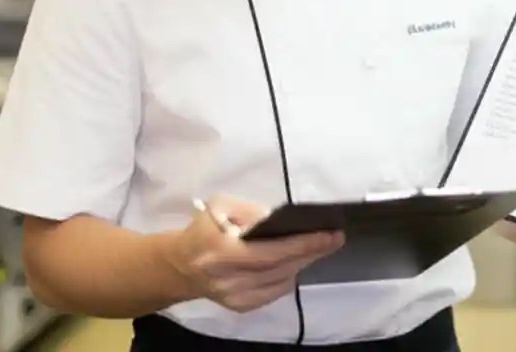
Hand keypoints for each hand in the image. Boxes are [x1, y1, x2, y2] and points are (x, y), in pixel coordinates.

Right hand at [165, 195, 343, 312]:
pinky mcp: (241, 307)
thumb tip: (282, 219)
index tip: (329, 234)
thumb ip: (250, 211)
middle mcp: (229, 280)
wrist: (180, 266)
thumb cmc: (203, 230)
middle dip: (312, 252)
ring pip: (283, 280)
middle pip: (281, 268)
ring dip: (303, 262)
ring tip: (320, 246)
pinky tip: (295, 261)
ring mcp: (235, 297)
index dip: (303, 244)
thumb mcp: (220, 207)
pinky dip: (289, 274)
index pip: (271, 252)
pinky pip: (276, 290)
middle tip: (335, 238)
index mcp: (221, 253)